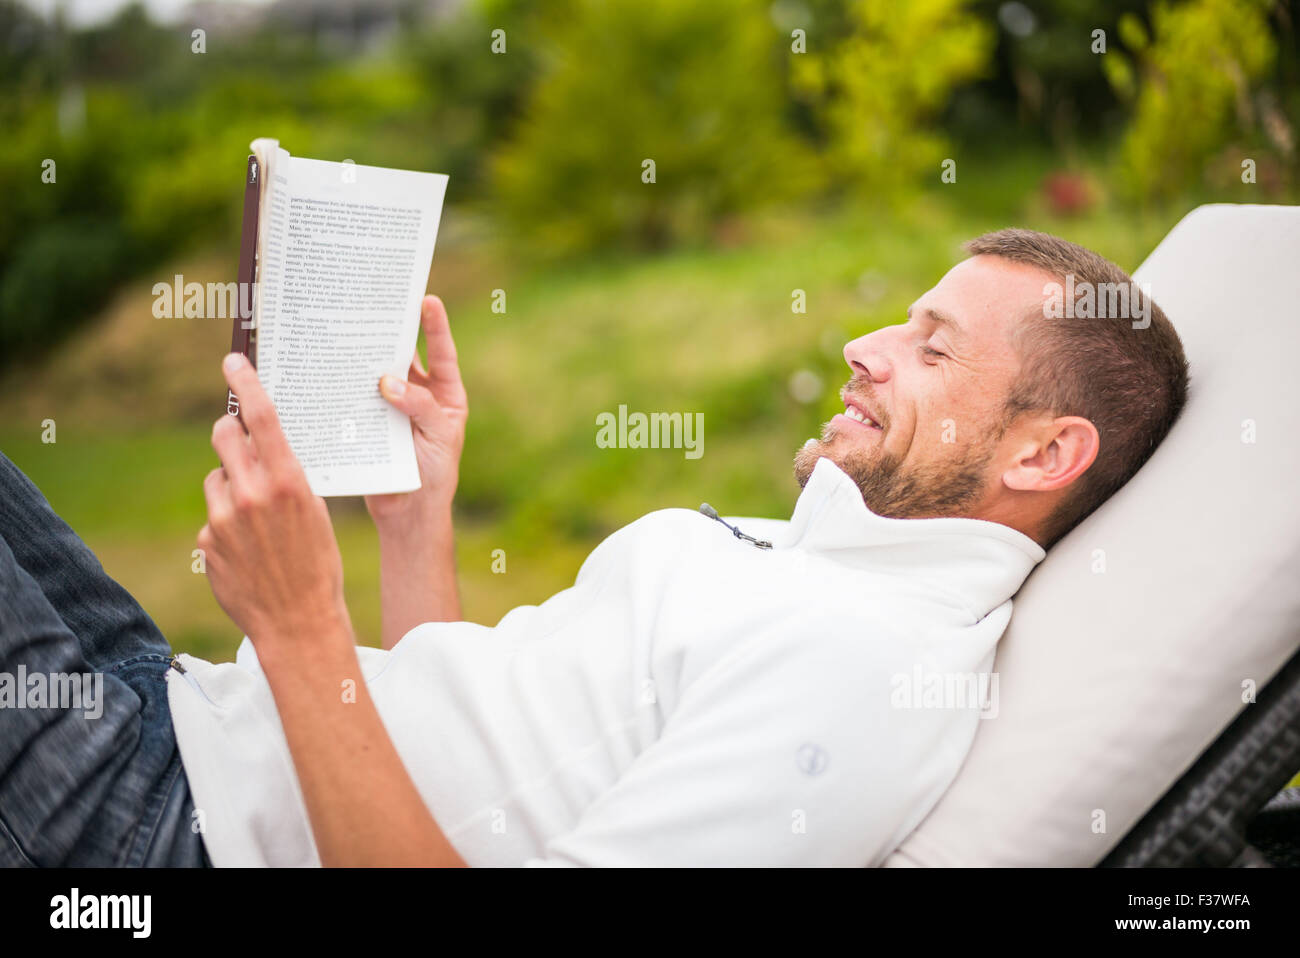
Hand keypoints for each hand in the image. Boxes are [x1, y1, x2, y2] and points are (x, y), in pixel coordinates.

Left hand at [199, 353, 351, 656]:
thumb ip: (285, 479)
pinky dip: (226, 526)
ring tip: (256, 519)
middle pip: (225, 436)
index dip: (246, 384)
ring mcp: (224, 519)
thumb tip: (262, 450)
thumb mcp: (315, 512)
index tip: (234, 361)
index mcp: (288, 482)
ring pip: (216, 478)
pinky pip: (213, 517)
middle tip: (239, 437)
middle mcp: (252, 494)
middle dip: (231, 432)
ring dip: (230, 486)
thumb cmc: (318, 564)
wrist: (299, 622)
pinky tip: (248, 550)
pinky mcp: (207, 542)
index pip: (262, 419)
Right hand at [366, 295, 467, 523]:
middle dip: (391, 331)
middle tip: (376, 303)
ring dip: (363, 356)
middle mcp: (417, 395)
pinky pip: (355, 399)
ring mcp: (390, 407)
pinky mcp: (367, 422)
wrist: (408, 515)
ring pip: (376, 374)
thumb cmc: (434, 476)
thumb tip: (388, 380)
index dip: (435, 326)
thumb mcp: (438, 437)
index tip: (428, 300)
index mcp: (444, 395)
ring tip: (347, 328)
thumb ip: (419, 407)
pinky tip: (329, 368)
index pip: (442, 354)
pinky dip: (344, 385)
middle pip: (404, 356)